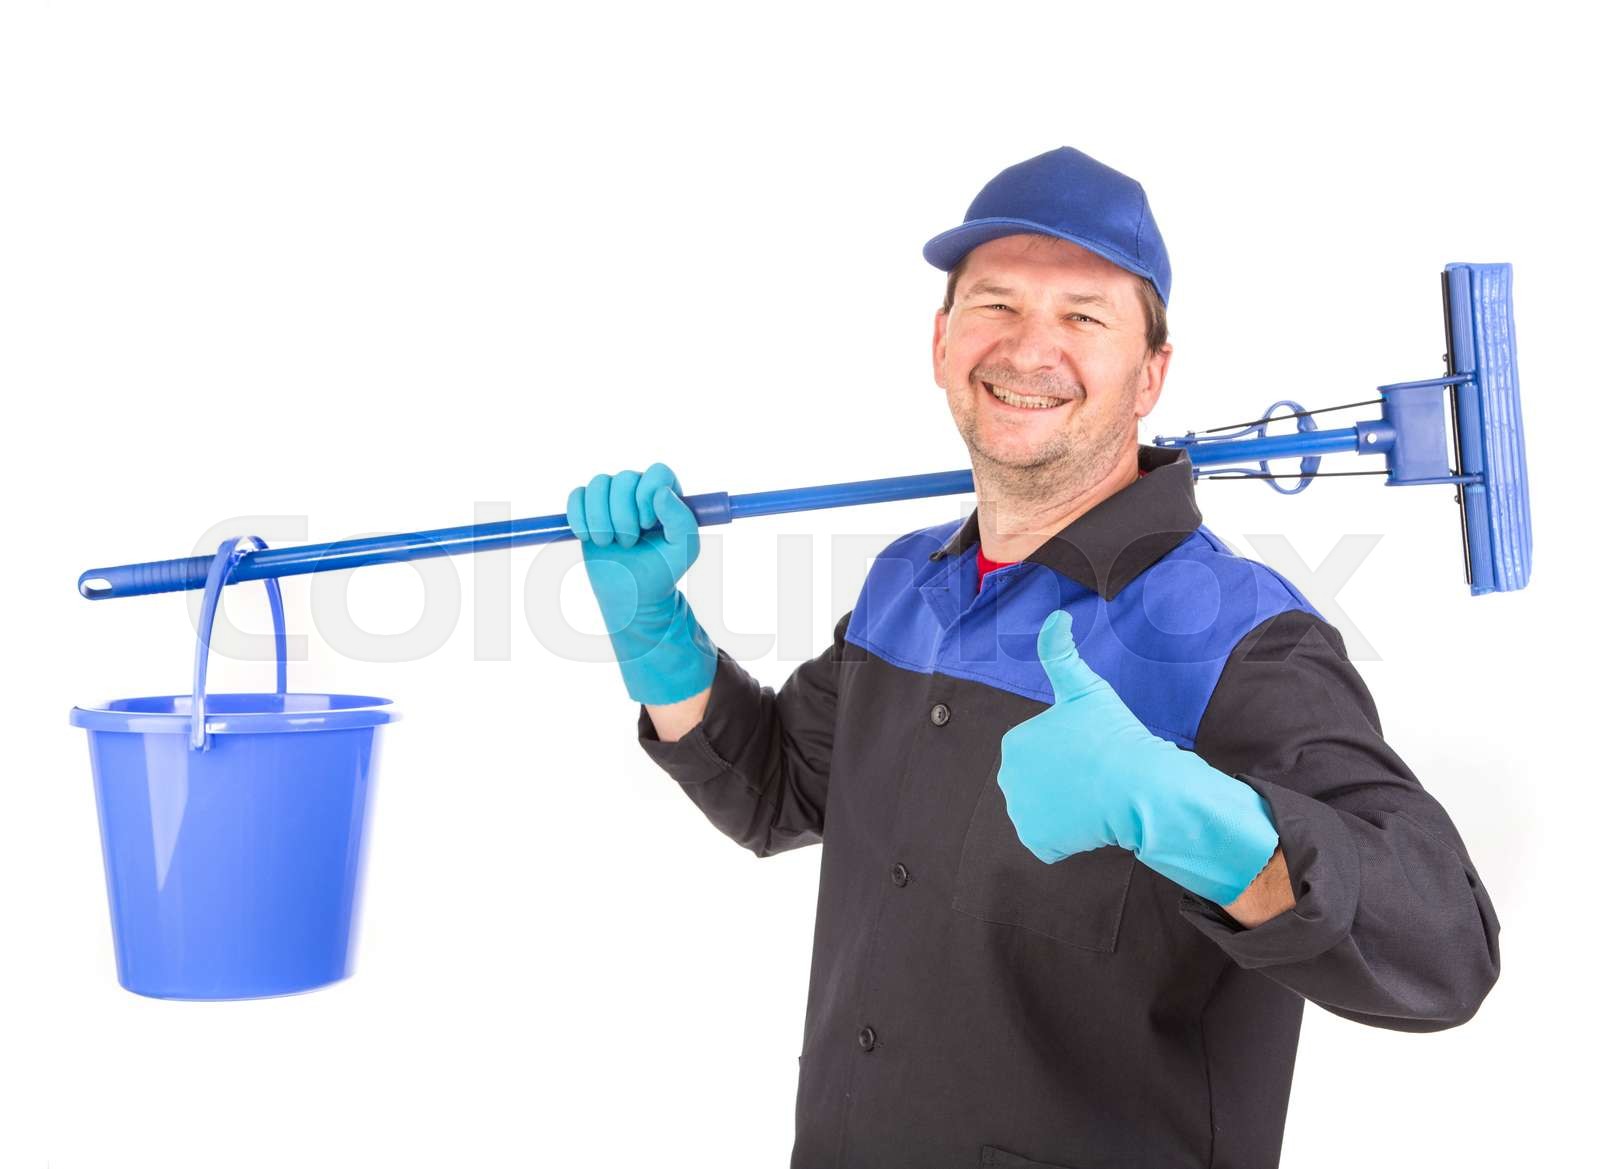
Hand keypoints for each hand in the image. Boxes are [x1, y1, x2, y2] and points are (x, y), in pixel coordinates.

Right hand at [566, 463, 715, 704]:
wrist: (634, 602)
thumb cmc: (664, 578)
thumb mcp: (685, 550)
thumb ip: (681, 519)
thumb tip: (664, 494)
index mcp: (665, 498)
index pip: (657, 474)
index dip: (649, 495)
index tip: (650, 524)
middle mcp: (638, 496)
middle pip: (622, 479)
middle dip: (625, 514)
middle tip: (632, 542)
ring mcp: (611, 504)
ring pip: (597, 486)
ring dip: (603, 519)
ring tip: (615, 544)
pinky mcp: (587, 514)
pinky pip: (575, 497)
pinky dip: (581, 516)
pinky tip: (592, 537)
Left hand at [997, 609, 1279, 905]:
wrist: (1138, 786)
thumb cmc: (1115, 735)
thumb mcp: (1085, 687)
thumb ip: (1060, 652)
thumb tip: (1057, 615)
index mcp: (1015, 742)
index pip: (1043, 756)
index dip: (1071, 756)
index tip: (1091, 752)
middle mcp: (1007, 777)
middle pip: (1041, 785)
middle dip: (1065, 785)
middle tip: (1095, 778)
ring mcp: (1019, 812)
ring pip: (1047, 813)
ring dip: (1068, 811)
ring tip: (1094, 799)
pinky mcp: (1036, 840)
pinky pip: (1052, 841)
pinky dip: (1069, 838)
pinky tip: (1089, 822)